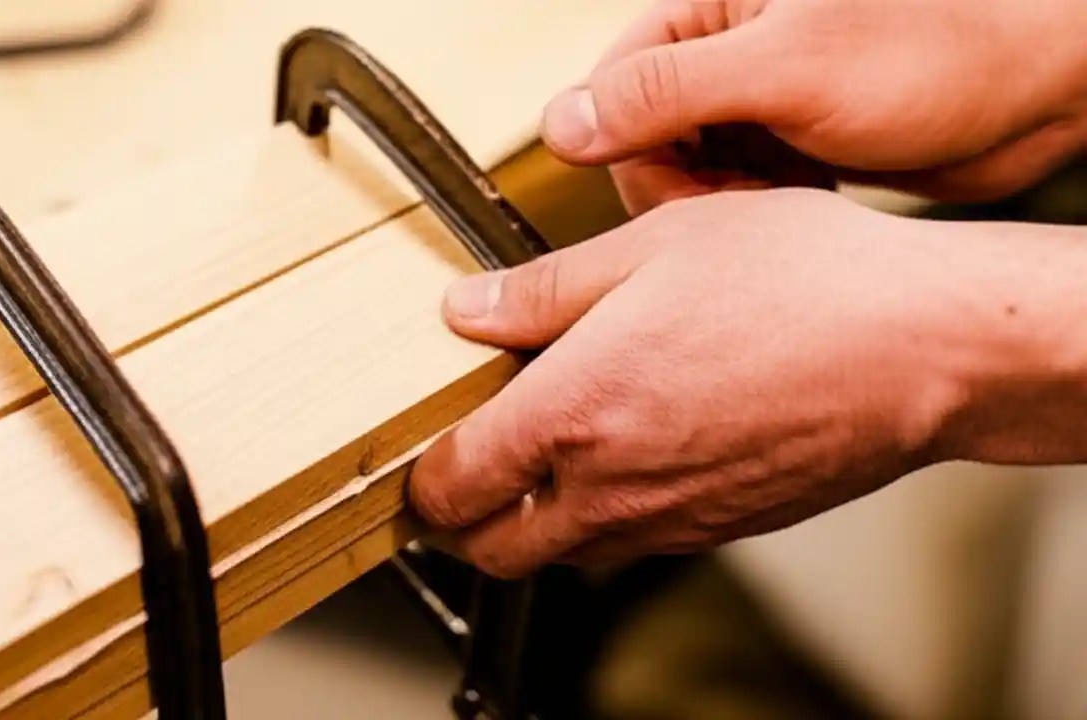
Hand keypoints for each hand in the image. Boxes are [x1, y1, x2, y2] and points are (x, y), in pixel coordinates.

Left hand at [408, 189, 1007, 577]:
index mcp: (573, 416)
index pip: (452, 488)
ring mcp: (669, 523)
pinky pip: (631, 545)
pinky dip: (605, 516)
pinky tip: (633, 446)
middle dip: (464, 517)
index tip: (422, 446)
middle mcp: (612, 490)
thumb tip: (465, 310)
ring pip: (561, 554)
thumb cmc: (798, 285)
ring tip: (552, 444)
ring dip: (534, 519)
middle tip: (470, 457)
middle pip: (493, 550)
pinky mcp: (719, 531)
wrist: (921, 350)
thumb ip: (540, 292)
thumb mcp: (649, 250)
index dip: (421, 474)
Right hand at [540, 0, 1086, 212]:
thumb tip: (564, 125)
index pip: (614, 87)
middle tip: (735, 212)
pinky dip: (750, 215)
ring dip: (715, 208)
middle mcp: (725, 49)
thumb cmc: (943, 48)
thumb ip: (670, 93)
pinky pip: (732, 189)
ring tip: (772, 214)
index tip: (669, 200)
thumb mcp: (791, 69)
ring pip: (686, 172)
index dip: (626, 151)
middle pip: (643, 138)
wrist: (1046, 86)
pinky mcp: (788, 140)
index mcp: (711, 6)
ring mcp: (756, 97)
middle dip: (679, 188)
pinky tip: (793, 214)